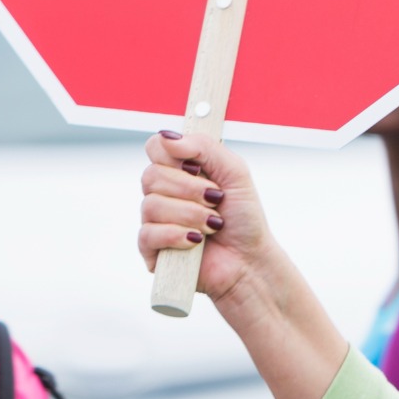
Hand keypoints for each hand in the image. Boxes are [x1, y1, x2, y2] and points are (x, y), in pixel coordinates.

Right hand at [139, 129, 275, 308]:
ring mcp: (155, 221)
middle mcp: (163, 193)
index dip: (172, 154)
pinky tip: (196, 242)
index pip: (155, 147)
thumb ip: (205, 148)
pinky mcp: (151, 249)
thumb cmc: (244, 218)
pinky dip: (177, 235)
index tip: (197, 168)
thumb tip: (169, 138)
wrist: (250, 261)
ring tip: (213, 225)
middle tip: (215, 199)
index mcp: (180, 171)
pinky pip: (148, 234)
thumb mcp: (235, 172)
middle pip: (151, 176)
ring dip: (190, 214)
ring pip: (151, 205)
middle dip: (189, 189)